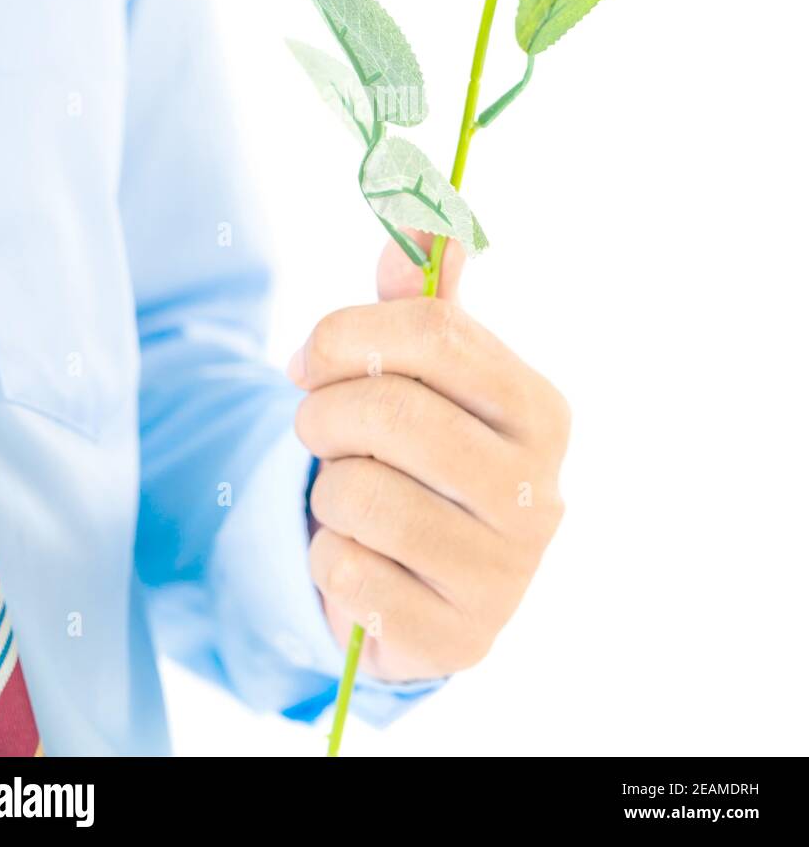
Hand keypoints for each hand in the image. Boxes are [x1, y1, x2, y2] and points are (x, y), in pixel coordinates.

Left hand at [288, 235, 569, 682]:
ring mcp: (506, 575)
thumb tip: (422, 210)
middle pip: (390, 411)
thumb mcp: (423, 372)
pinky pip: (346, 575)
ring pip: (358, 496)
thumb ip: (419, 295)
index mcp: (540, 410)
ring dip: (327, 491)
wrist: (424, 580)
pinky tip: (362, 558)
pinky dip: (329, 560)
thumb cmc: (419, 454)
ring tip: (351, 496)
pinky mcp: (457, 640)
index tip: (308, 358)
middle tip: (319, 430)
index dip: (346, 335)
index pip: (434, 333)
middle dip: (323, 415)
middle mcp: (541, 492)